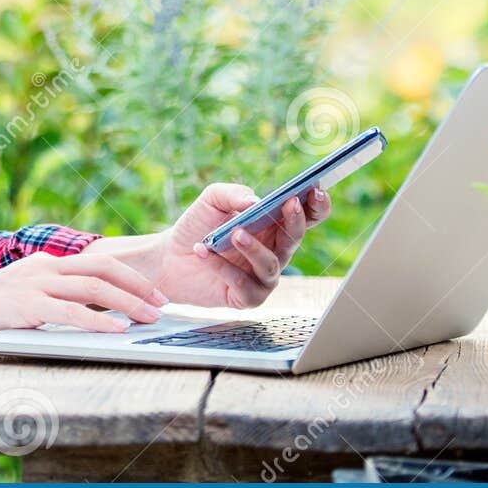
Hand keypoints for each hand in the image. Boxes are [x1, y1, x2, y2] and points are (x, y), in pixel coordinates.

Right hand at [0, 250, 169, 350]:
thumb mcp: (24, 297)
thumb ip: (53, 299)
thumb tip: (92, 313)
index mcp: (46, 264)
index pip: (98, 262)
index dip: (132, 277)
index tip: (155, 295)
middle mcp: (43, 267)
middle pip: (103, 268)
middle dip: (139, 286)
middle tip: (163, 305)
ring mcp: (33, 283)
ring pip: (93, 287)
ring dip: (128, 303)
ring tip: (150, 320)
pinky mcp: (24, 305)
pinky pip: (70, 311)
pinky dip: (98, 321)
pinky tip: (117, 331)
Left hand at [155, 181, 330, 308]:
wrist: (170, 257)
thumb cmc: (198, 226)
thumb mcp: (212, 200)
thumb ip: (233, 193)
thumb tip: (255, 201)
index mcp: (274, 227)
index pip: (306, 218)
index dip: (316, 206)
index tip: (316, 189)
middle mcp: (274, 252)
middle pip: (294, 238)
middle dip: (295, 221)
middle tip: (288, 204)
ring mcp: (262, 278)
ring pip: (270, 264)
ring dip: (254, 248)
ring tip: (235, 233)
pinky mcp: (246, 298)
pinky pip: (242, 284)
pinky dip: (223, 268)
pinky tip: (204, 251)